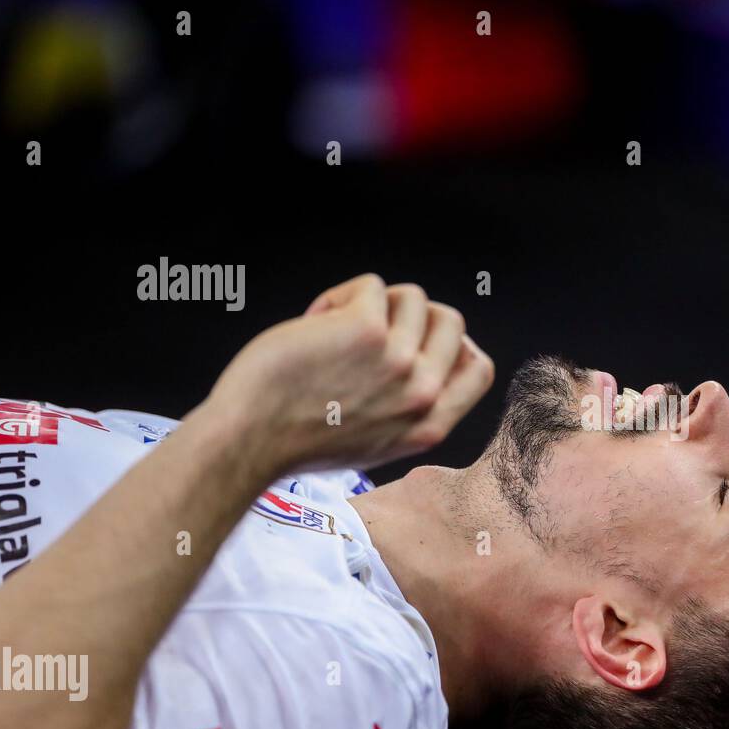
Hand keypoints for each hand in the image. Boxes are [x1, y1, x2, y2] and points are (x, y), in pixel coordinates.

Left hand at [199, 274, 493, 472]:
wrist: (248, 441)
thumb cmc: (296, 440)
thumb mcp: (377, 443)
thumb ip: (408, 408)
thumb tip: (418, 351)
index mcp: (430, 426)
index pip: (480, 369)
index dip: (457, 345)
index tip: (421, 341)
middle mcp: (423, 394)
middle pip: (450, 321)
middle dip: (409, 315)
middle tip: (370, 328)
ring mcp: (399, 361)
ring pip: (412, 296)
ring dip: (372, 302)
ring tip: (334, 327)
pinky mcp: (367, 330)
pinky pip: (372, 286)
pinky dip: (340, 296)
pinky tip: (314, 322)